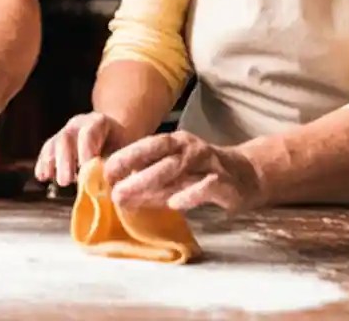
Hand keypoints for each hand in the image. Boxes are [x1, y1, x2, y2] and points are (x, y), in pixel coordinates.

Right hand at [34, 112, 121, 186]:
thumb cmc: (122, 149)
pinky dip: (43, 164)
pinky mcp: (55, 143)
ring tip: (53, 180)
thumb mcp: (126, 152)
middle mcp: (79, 123)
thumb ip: (119, 166)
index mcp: (99, 122)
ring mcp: (65, 132)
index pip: (89, 132)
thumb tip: (112, 186)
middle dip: (65, 161)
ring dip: (52, 163)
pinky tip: (42, 177)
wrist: (112, 137)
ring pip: (53, 144)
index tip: (85, 168)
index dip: (85, 149)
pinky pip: (46, 151)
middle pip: (66, 138)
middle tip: (65, 181)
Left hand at [103, 131, 262, 211]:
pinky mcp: (224, 182)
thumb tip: (117, 195)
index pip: (146, 145)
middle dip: (132, 169)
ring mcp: (208, 162)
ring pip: (178, 167)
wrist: (247, 176)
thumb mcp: (174, 177)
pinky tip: (174, 204)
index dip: (124, 156)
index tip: (101, 171)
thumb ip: (149, 184)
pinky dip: (189, 194)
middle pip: (158, 153)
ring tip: (129, 195)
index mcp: (175, 143)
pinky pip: (206, 186)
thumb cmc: (203, 176)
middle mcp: (190, 148)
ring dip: (150, 180)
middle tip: (110, 186)